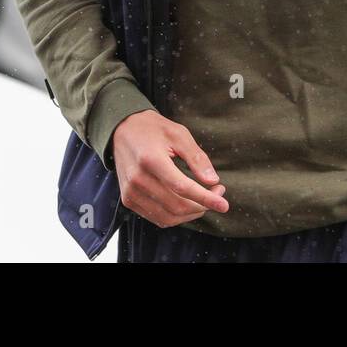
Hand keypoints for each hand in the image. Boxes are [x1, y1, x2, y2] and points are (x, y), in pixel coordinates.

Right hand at [111, 109, 228, 226]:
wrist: (122, 130)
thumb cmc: (153, 129)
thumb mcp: (178, 134)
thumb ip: (197, 158)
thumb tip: (213, 181)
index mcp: (150, 159)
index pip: (182, 187)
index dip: (206, 198)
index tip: (224, 205)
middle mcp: (137, 179)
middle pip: (177, 205)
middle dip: (203, 205)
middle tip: (218, 192)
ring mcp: (131, 192)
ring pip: (168, 217)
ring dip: (191, 213)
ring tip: (204, 198)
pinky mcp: (128, 200)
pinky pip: (157, 218)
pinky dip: (176, 216)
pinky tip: (187, 203)